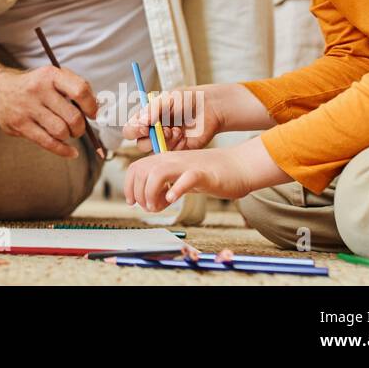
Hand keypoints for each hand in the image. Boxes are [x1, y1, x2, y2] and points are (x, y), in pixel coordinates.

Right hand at [0, 65, 98, 157]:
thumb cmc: (33, 86)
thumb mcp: (51, 77)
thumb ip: (75, 87)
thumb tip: (99, 107)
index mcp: (50, 75)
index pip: (80, 90)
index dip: (91, 106)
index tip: (92, 114)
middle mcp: (38, 89)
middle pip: (73, 116)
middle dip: (80, 127)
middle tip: (77, 127)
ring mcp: (27, 108)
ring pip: (61, 131)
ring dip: (69, 136)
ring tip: (66, 133)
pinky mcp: (20, 125)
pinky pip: (48, 143)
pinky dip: (64, 151)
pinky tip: (71, 152)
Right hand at [124, 86, 222, 152]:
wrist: (210, 107)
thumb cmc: (187, 99)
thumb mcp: (169, 99)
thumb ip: (154, 109)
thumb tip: (142, 121)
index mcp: (146, 118)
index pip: (130, 130)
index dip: (134, 131)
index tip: (145, 127)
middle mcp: (153, 132)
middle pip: (140, 144)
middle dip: (152, 138)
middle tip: (166, 130)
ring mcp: (165, 142)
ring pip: (155, 151)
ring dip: (165, 141)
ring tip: (178, 130)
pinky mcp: (178, 150)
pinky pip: (171, 155)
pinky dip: (176, 146)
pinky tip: (184, 136)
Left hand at [124, 145, 262, 211]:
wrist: (239, 166)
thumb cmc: (212, 174)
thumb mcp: (183, 179)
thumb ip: (167, 188)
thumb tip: (152, 204)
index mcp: (166, 160)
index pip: (136, 168)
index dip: (128, 186)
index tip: (132, 202)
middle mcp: (173, 160)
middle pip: (141, 170)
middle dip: (138, 192)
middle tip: (149, 207)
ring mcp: (187, 165)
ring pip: (158, 172)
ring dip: (151, 192)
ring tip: (156, 206)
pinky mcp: (204, 174)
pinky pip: (186, 178)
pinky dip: (175, 189)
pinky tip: (172, 200)